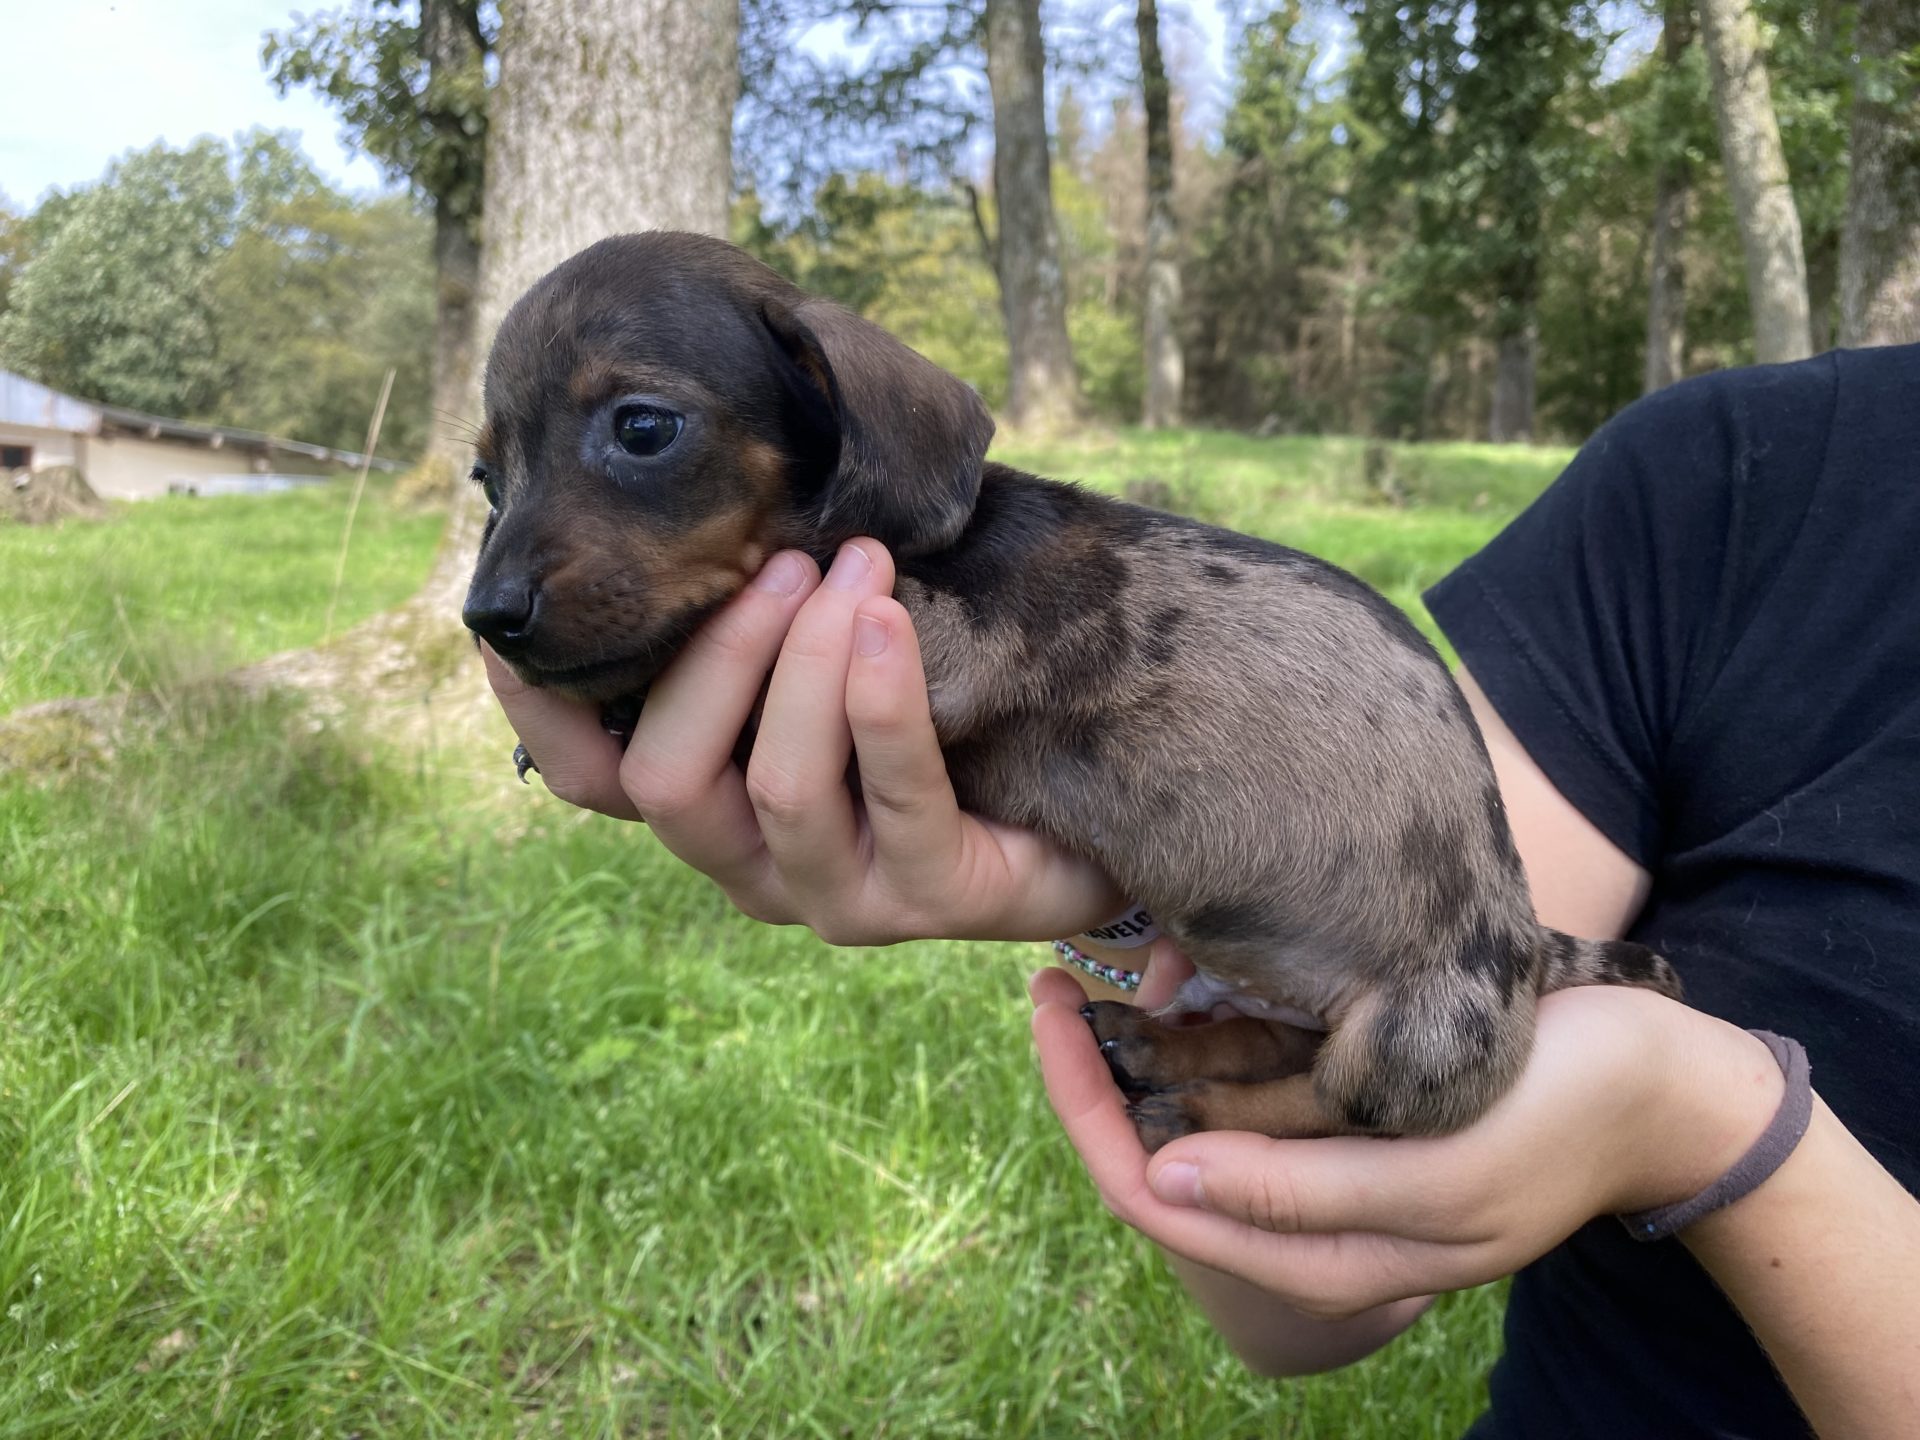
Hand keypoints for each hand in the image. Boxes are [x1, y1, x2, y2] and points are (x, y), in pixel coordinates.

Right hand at [485, 538, 1123, 943]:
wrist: (1081, 802)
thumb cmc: (942, 704)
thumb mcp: (833, 645)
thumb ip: (764, 601)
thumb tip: (695, 485)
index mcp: (709, 805)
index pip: (586, 779)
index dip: (541, 705)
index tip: (539, 606)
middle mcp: (750, 865)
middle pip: (663, 780)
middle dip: (717, 652)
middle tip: (783, 558)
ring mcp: (834, 897)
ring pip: (774, 786)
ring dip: (805, 660)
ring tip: (857, 567)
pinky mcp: (926, 902)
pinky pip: (895, 797)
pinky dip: (882, 700)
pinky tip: (886, 622)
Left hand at [1030, 967, 1784, 1318]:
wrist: (1658, 1088)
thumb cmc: (1556, 1125)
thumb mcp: (1435, 1177)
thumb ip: (1299, 1196)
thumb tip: (1164, 1183)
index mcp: (1314, 1255)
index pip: (1151, 1194)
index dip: (1082, 1110)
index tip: (1052, 1011)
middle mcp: (1298, 1216)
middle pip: (1150, 1152)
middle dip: (1098, 1070)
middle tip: (1059, 979)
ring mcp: (1316, 1163)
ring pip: (1188, 1114)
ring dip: (1142, 1045)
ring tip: (1111, 965)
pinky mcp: (1339, 1113)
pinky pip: (1239, 1080)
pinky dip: (1199, 1029)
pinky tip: (1176, 971)